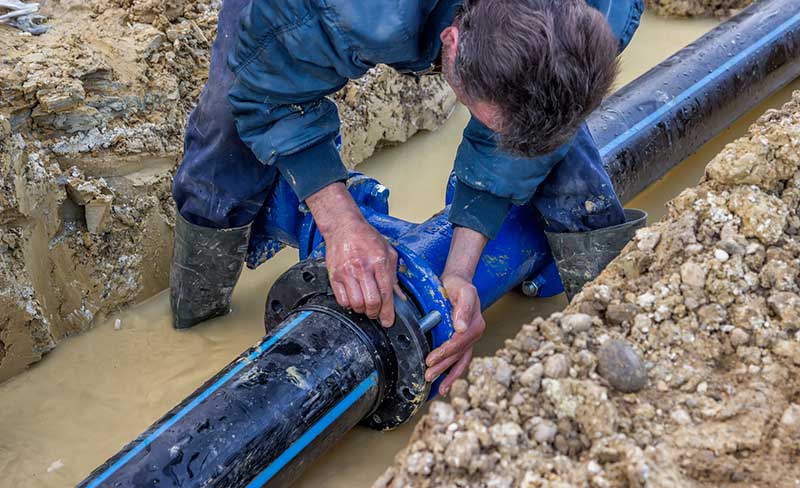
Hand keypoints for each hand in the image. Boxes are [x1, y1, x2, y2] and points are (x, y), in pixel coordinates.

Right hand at [306, 183, 398, 325]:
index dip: (388, 312)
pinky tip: (354, 298)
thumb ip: (394, 275)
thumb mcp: (388, 252)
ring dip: (363, 310)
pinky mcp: (334, 276)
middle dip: (376, 313)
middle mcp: (362, 268)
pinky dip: (349, 305)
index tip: (388, 321)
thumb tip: (399, 297)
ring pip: (356, 304)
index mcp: (379, 261)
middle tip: (377, 313)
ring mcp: (346, 272)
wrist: (343, 227)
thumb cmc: (366, 238)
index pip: (386, 293)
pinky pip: (342, 300)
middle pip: (371, 302)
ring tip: (366, 305)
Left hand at [425, 273, 485, 394]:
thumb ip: (464, 308)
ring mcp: (470, 339)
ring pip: (460, 361)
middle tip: (428, 375)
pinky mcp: (463, 341)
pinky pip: (460, 360)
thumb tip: (461, 328)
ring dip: (449, 375)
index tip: (430, 359)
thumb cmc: (459, 286)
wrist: (458, 282)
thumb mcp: (463, 291)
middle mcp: (474, 334)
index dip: (444, 353)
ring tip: (439, 388)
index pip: (458, 343)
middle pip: (458, 355)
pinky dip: (453, 372)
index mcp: (475, 325)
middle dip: (443, 367)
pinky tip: (444, 383)